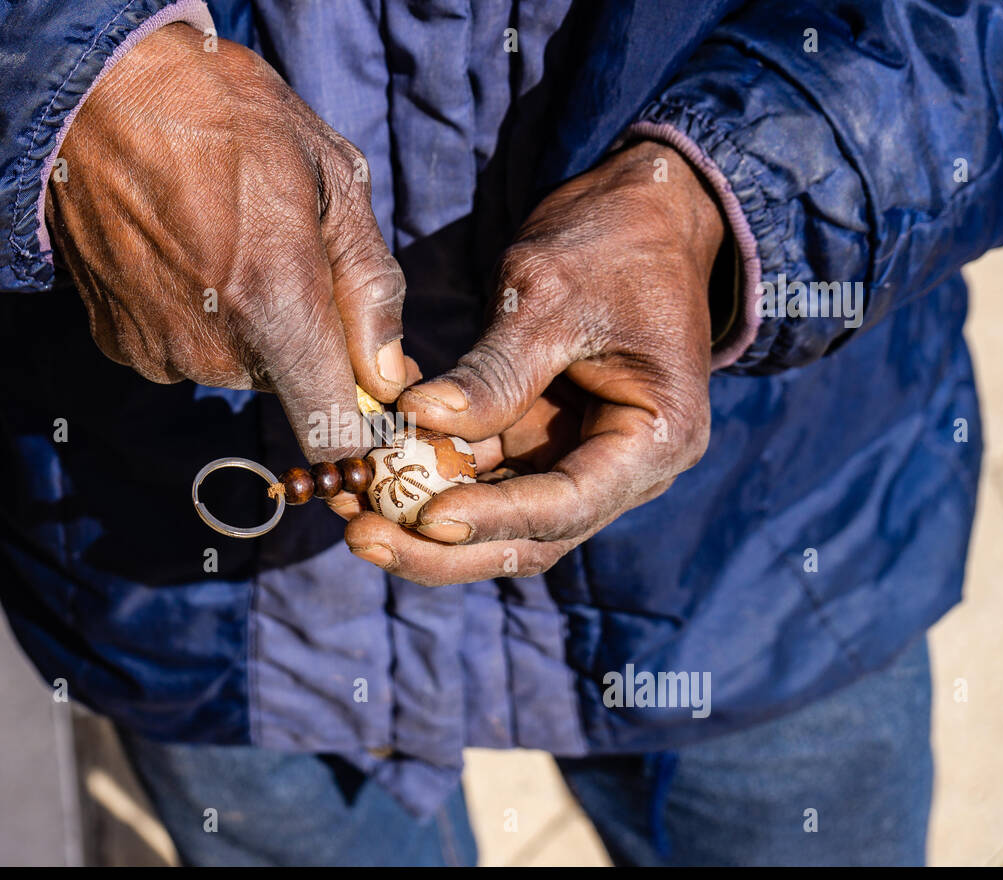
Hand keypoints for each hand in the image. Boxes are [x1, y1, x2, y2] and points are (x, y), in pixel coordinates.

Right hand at [47, 23, 405, 458]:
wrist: (95, 91)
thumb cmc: (226, 116)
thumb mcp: (334, 176)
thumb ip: (370, 286)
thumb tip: (387, 375)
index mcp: (275, 306)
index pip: (331, 433)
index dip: (360, 424)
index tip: (371, 390)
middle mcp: (212, 349)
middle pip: (290, 387)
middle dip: (305, 338)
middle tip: (289, 256)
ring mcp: (158, 351)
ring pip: (237, 367)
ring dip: (249, 325)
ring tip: (228, 241)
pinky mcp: (119, 345)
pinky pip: (185, 352)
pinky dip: (197, 319)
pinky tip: (185, 254)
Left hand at [345, 141, 724, 584]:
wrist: (641, 209)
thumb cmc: (613, 242)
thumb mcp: (550, 299)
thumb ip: (494, 371)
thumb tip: (417, 419)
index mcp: (655, 439)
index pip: (569, 504)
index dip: (494, 518)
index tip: (424, 516)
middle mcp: (621, 469)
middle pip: (527, 537)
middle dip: (442, 547)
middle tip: (362, 537)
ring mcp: (575, 460)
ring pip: (495, 520)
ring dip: (421, 522)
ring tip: (347, 507)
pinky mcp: (534, 442)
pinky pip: (477, 477)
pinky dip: (424, 479)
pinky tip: (364, 476)